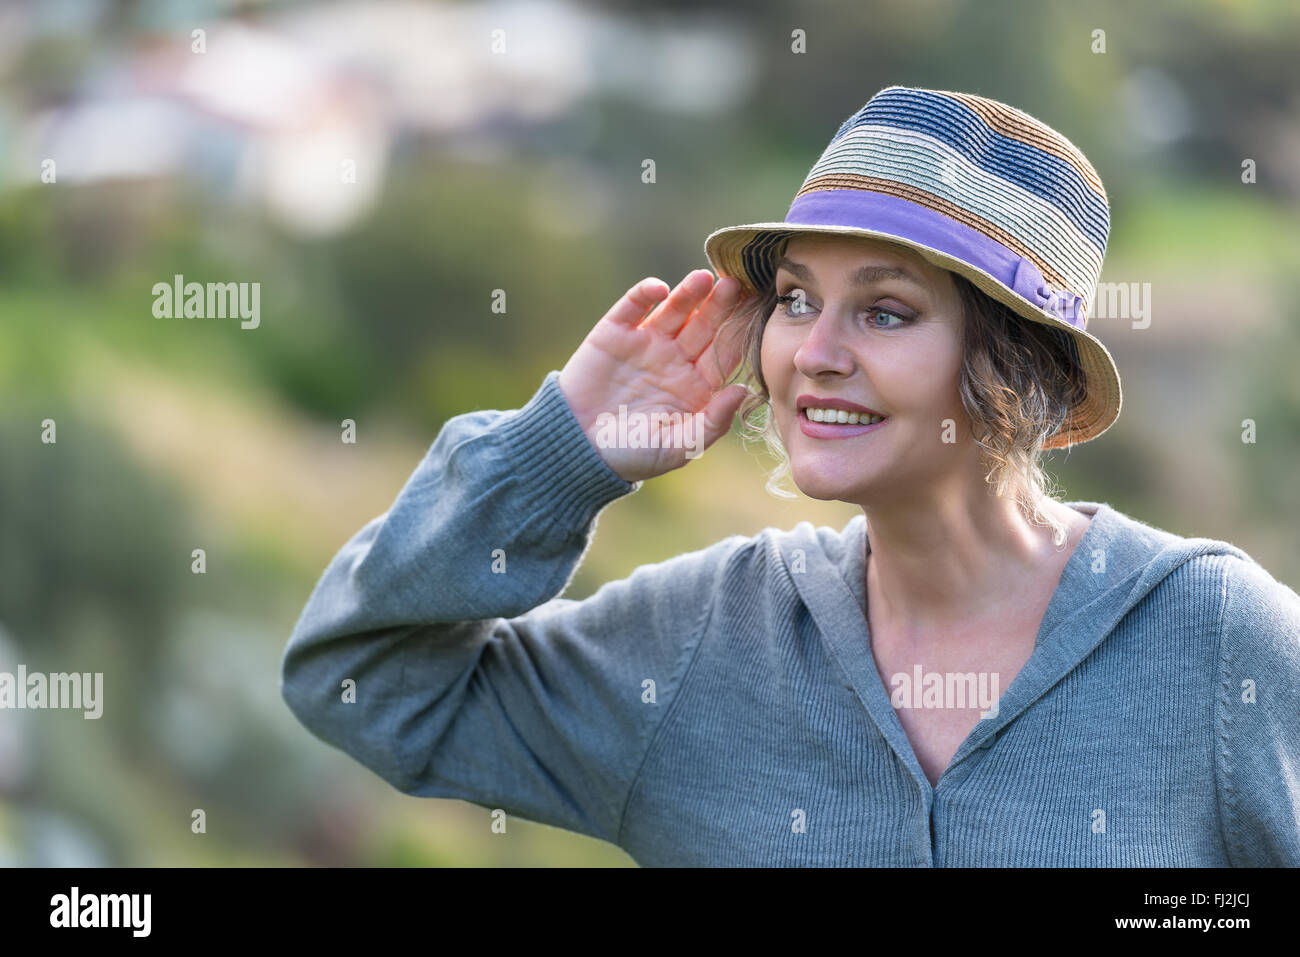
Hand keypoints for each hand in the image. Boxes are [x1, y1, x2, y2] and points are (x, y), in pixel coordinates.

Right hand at [557, 269, 752, 483]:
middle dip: (719, 305)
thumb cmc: (631, 454)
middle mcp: (674, 360)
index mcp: (695, 386)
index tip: (754, 314)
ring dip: (689, 293)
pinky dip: (645, 294)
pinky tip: (659, 289)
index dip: (738, 334)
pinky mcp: (614, 333)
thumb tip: (742, 391)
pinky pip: (634, 306)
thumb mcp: (677, 447)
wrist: (576, 448)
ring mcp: (645, 344)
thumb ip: (712, 422)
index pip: (724, 354)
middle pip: (704, 326)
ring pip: (674, 311)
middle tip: (733, 285)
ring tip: (703, 278)